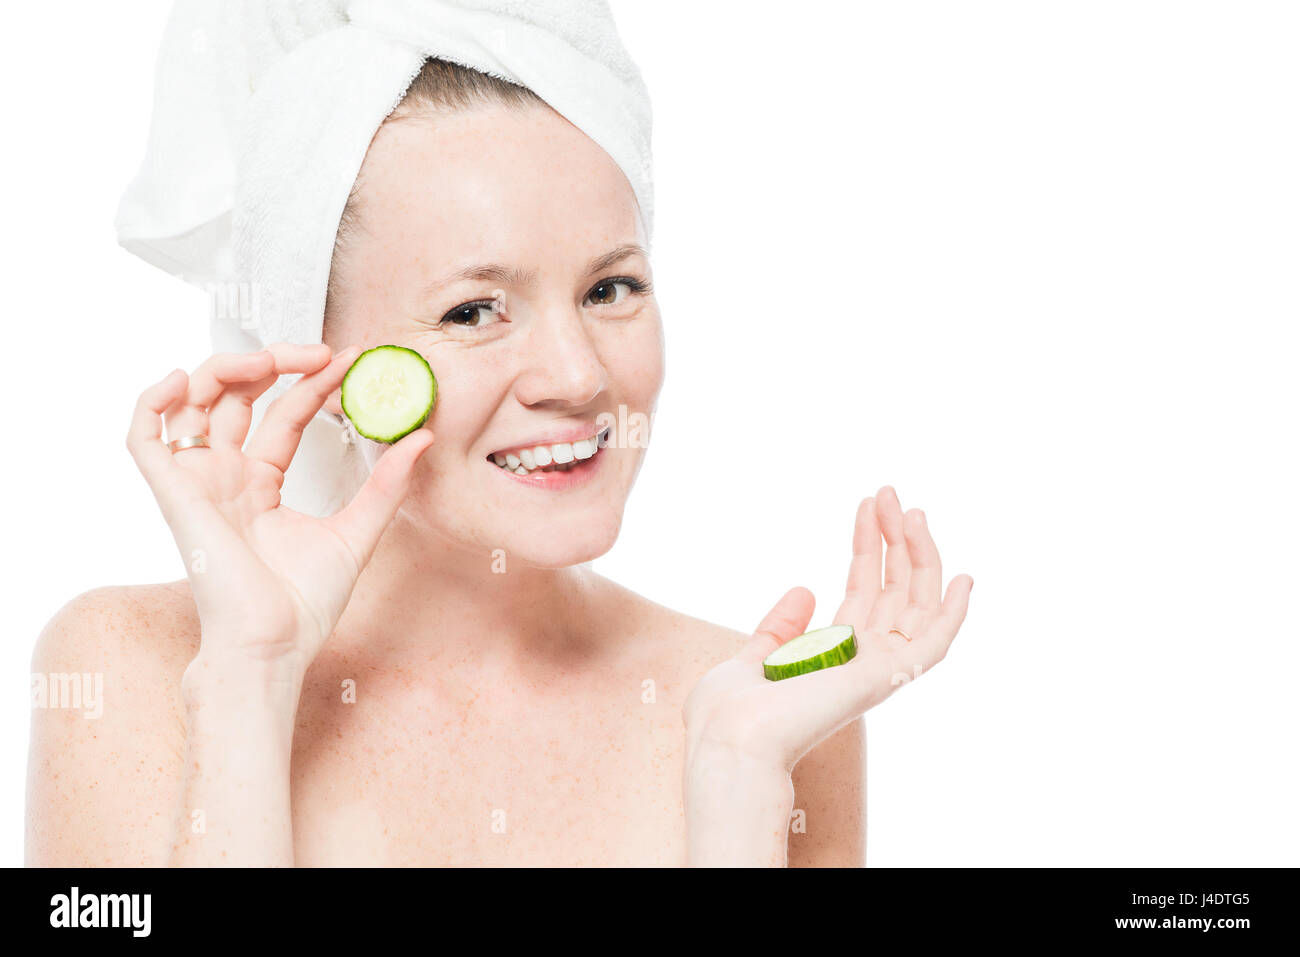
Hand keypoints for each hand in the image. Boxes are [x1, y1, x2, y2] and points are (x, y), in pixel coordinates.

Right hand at [126, 343, 432, 670]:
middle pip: (237, 397)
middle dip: (274, 363)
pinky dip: (154, 399)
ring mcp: (197, 483)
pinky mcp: (172, 493)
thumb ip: (387, 484)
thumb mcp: (359, 531)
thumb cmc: (305, 605)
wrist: (273, 645)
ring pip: (193, 402)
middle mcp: (225, 477)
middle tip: (320, 351)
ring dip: (225, 367)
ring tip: (270, 358)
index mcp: (260, 485)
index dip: (312, 382)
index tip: (350, 358)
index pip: (284, 415)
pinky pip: (143, 435)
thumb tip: (424, 436)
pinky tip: (186, 377)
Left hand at [684, 486, 972, 774]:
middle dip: (893, 539)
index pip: (863, 593)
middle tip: (888, 492)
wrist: (727, 739)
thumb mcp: (753, 657)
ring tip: (909, 510)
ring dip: (918, 555)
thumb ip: (781, 629)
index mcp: (830, 659)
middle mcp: (859, 664)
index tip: (868, 507)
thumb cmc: (728, 716)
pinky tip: (963, 578)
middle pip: (892, 591)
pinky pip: (934, 646)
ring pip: (915, 605)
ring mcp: (875, 671)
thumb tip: (805, 589)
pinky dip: (953, 614)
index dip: (869, 548)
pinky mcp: (884, 677)